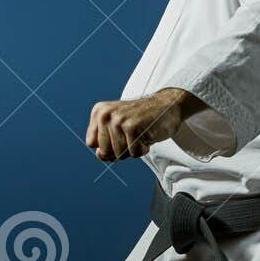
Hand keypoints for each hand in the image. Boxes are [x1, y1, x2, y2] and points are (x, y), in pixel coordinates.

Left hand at [85, 87, 199, 161]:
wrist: (167, 105)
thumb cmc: (141, 120)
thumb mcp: (117, 127)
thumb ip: (104, 143)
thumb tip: (101, 155)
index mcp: (99, 112)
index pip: (92, 144)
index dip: (108, 145)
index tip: (120, 134)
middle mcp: (105, 114)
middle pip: (104, 152)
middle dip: (120, 149)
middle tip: (132, 134)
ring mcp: (118, 120)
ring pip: (119, 154)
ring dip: (132, 149)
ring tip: (140, 133)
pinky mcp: (132, 127)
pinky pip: (134, 153)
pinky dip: (143, 149)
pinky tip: (147, 135)